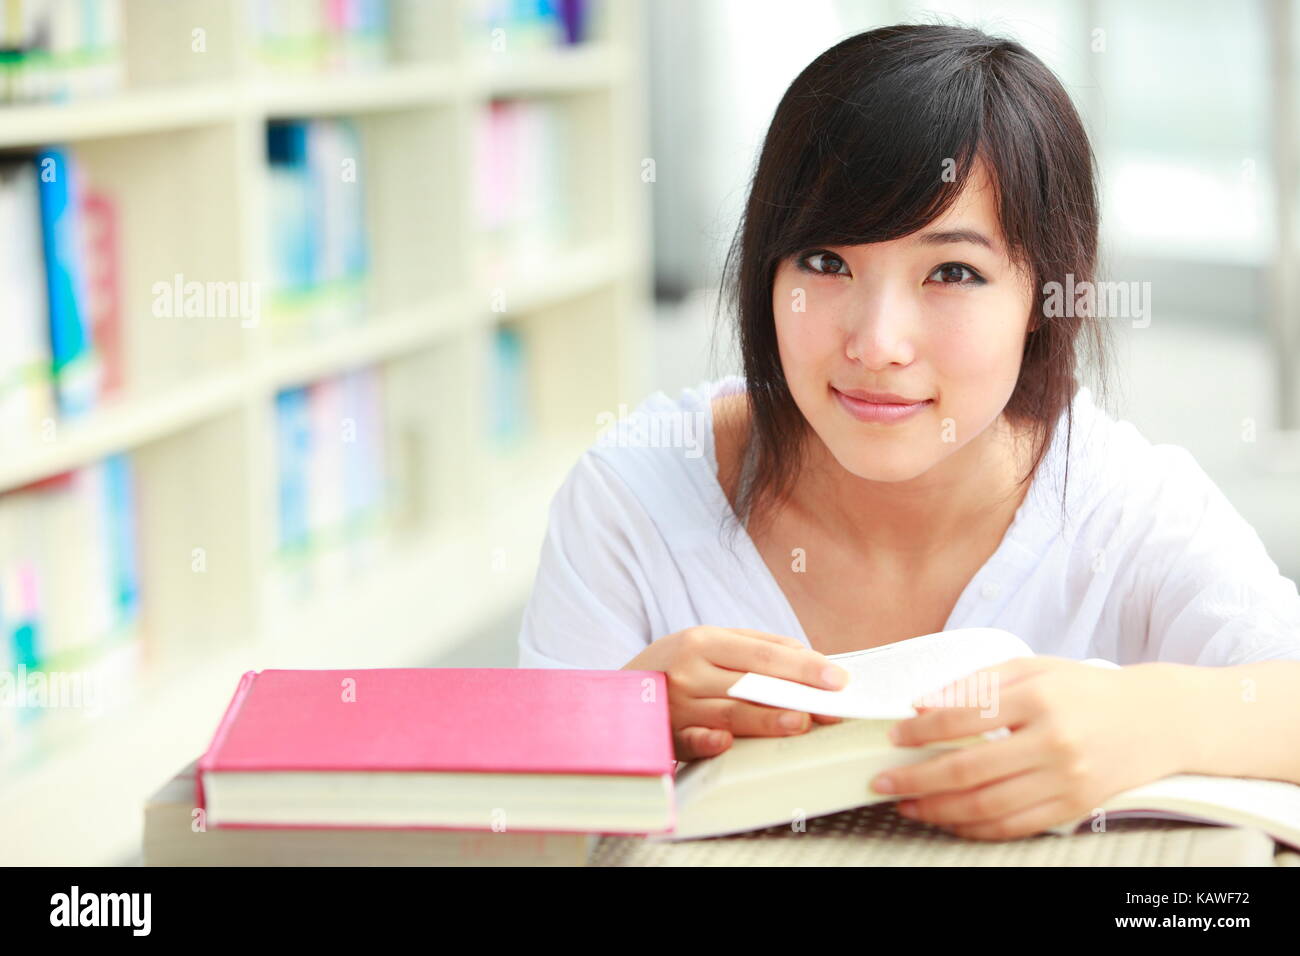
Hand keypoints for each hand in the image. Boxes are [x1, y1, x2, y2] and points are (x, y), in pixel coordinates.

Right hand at [623, 626, 849, 760]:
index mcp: (703, 642)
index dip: (803, 666)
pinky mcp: (665, 736)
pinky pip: (687, 741)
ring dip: (763, 719)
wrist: (616, 696)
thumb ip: (757, 646)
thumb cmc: (675, 667)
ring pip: (727, 714)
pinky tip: (724, 743)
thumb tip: (810, 657)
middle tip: (831, 707)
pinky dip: (705, 742)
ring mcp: (676, 705)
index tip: (838, 679)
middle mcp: (688, 671)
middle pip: (749, 683)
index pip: (763, 654)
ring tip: (799, 723)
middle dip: (794, 694)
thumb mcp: (708, 643)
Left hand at [869, 656, 1189, 840]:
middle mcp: (1053, 741)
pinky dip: (976, 828)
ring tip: (908, 805)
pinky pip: (1015, 826)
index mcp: (1039, 698)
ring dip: (939, 809)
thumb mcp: (1033, 669)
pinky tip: (950, 820)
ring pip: (987, 805)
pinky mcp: (1075, 807)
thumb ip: (977, 683)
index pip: (964, 717)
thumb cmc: (1086, 691)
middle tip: (884, 780)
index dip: (920, 730)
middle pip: (969, 768)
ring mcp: (1066, 778)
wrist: (1156, 720)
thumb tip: (924, 703)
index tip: (894, 736)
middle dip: (917, 778)